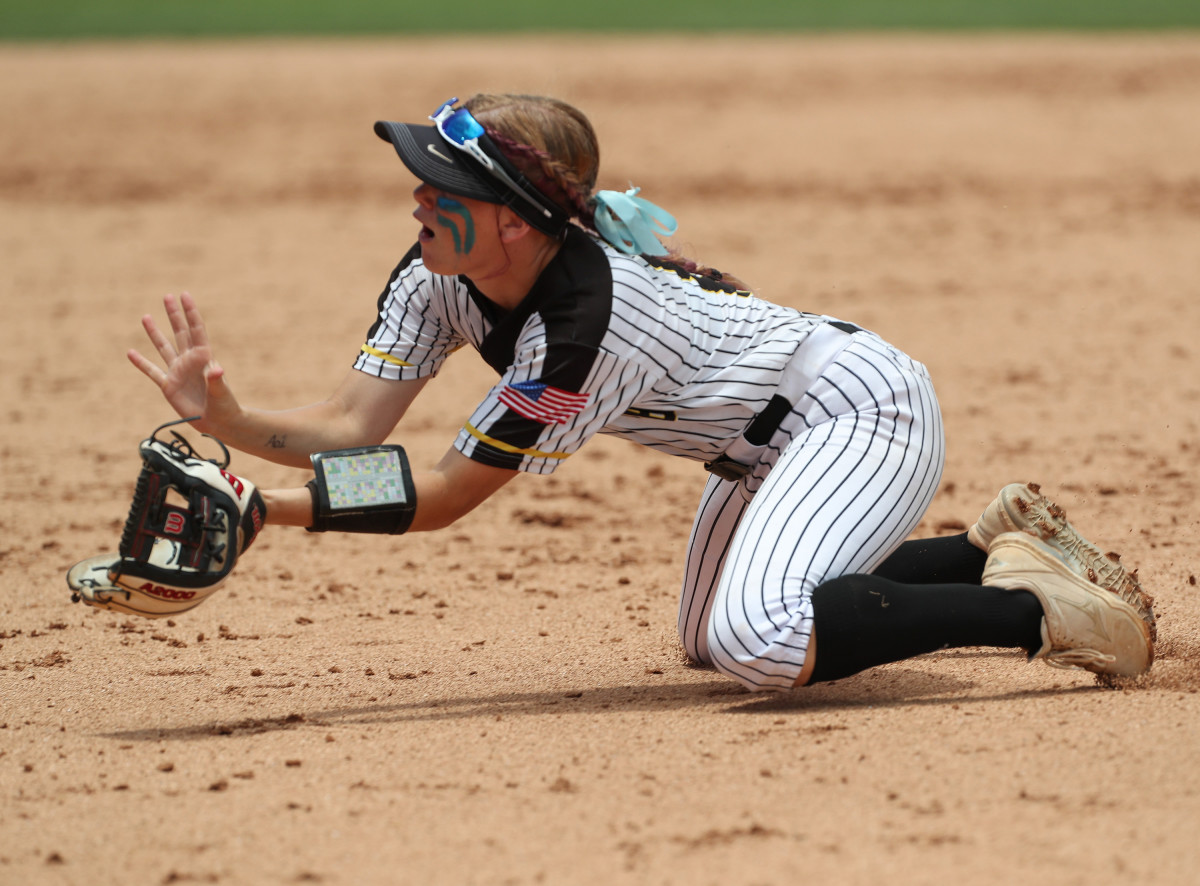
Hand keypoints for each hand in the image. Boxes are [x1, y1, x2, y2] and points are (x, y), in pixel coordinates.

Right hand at [127, 292, 240, 434]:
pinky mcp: (168, 385)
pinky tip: (130, 353)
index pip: (196, 331)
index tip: (184, 295)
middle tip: (167, 296)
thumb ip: (217, 381)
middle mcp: (189, 361)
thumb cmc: (225, 405)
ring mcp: (178, 372)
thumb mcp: (221, 393)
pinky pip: (152, 371)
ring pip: (164, 347)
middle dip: (174, 315)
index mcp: (203, 358)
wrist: (219, 422)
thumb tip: (217, 370)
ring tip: (146, 316)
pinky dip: (141, 363)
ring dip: (155, 332)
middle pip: (180, 332)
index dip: (190, 313)